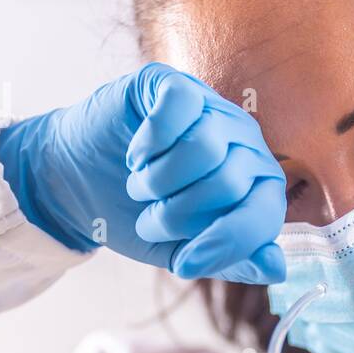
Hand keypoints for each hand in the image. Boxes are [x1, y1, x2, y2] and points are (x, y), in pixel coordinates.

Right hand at [0, 63, 285, 282]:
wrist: (77, 185)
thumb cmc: (136, 215)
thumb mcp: (182, 251)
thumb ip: (231, 259)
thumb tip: (276, 268)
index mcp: (256, 185)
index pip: (263, 215)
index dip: (226, 243)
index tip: (185, 262)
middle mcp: (245, 143)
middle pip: (228, 184)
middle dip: (176, 215)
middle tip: (149, 212)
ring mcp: (212, 109)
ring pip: (204, 148)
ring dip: (157, 182)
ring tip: (141, 185)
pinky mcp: (174, 84)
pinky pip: (178, 109)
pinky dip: (149, 142)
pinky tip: (135, 154)